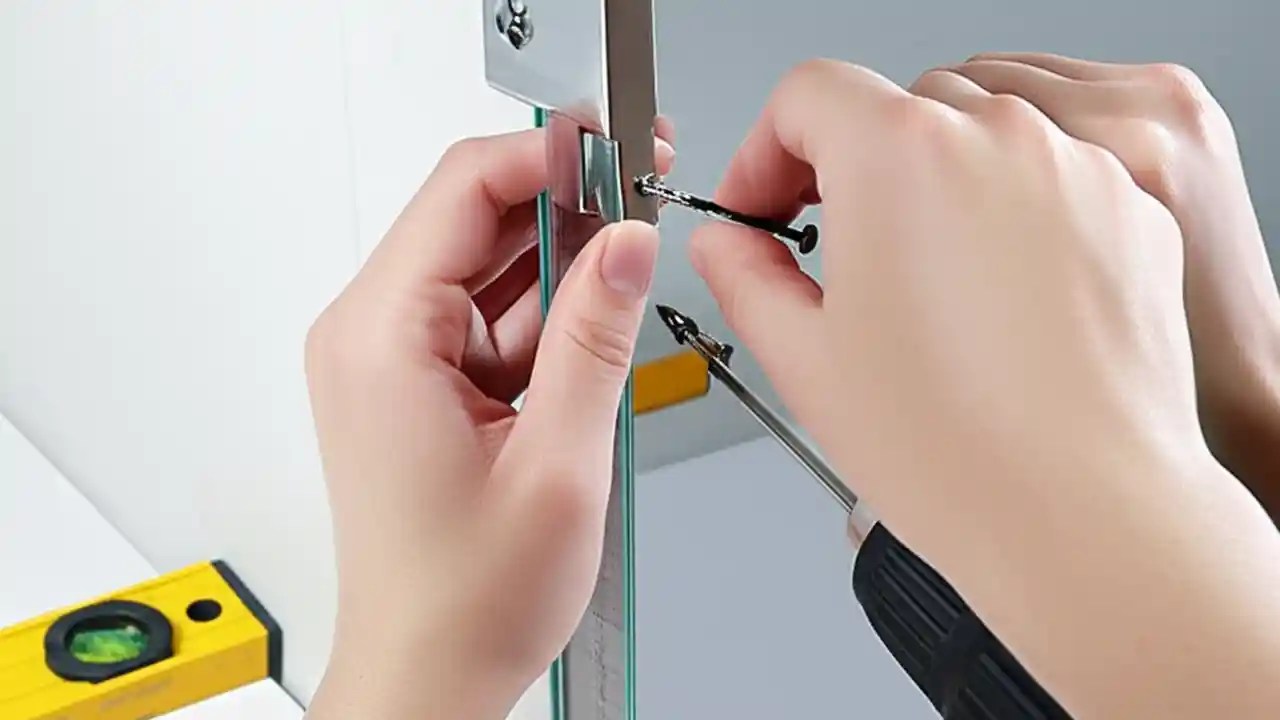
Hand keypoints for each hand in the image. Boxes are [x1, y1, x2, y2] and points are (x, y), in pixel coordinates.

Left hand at [304, 128, 672, 719]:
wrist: (429, 676)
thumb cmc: (465, 600)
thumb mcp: (559, 462)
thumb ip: (597, 336)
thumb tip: (629, 241)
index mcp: (380, 339)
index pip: (462, 188)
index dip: (550, 156)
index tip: (621, 149)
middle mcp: (370, 337)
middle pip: (474, 220)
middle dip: (567, 212)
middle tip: (645, 212)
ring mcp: (392, 361)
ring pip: (490, 270)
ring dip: (562, 279)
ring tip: (616, 322)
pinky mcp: (419, 386)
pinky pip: (490, 320)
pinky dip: (545, 327)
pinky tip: (584, 359)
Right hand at [691, 60, 1279, 717]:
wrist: (1083, 513)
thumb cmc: (952, 449)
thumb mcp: (802, 357)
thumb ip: (744, 275)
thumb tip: (728, 245)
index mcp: (899, 154)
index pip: (808, 93)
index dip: (765, 151)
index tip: (762, 205)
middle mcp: (997, 137)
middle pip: (893, 109)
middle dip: (846, 168)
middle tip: (827, 248)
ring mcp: (1077, 167)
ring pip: (978, 138)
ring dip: (931, 188)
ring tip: (918, 284)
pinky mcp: (1133, 209)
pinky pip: (1050, 178)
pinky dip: (1010, 215)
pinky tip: (993, 301)